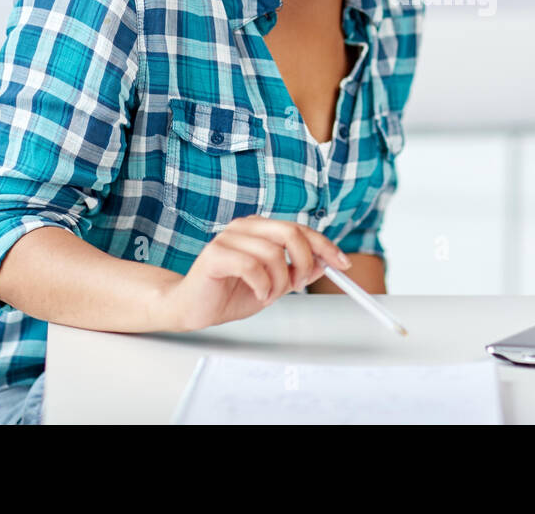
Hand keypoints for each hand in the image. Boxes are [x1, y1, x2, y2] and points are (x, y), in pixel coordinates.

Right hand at [159, 216, 350, 330]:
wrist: (192, 308)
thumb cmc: (228, 293)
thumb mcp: (274, 284)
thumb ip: (296, 271)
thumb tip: (324, 263)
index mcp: (260, 228)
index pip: (300, 229)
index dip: (325, 246)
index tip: (342, 264)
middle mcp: (246, 227)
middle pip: (291, 233)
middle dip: (304, 263)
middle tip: (298, 285)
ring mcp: (229, 237)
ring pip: (273, 254)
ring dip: (279, 282)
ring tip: (268, 295)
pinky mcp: (215, 254)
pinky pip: (252, 267)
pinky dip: (262, 286)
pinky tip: (257, 294)